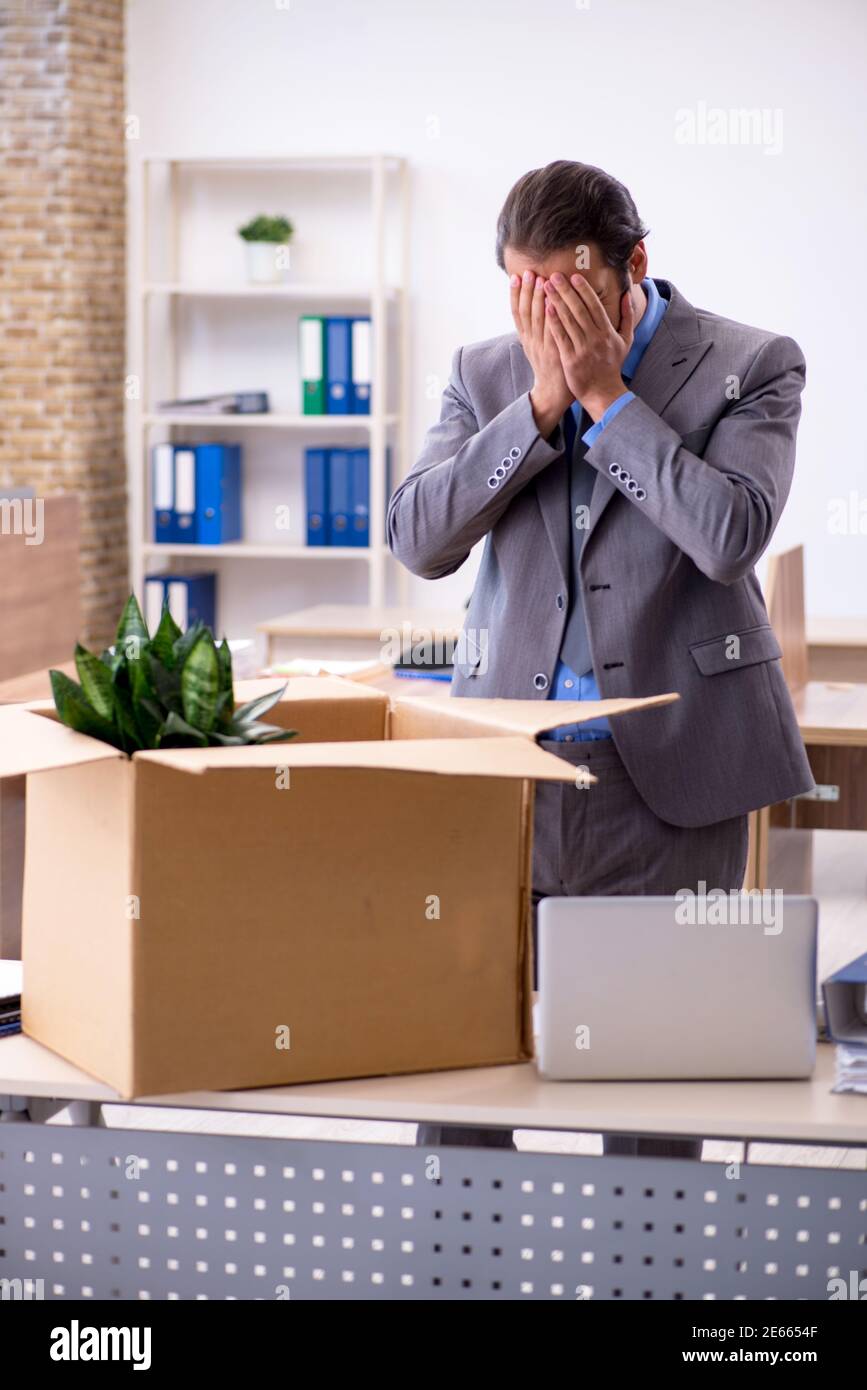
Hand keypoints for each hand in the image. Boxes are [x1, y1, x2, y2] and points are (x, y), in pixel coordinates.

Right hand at [510, 270, 573, 435]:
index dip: (515, 294)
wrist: (553, 394)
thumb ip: (537, 329)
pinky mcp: (554, 352)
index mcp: (526, 339)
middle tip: (527, 271)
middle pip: (525, 312)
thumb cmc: (550, 368)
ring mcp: (542, 347)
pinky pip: (551, 332)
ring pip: (537, 319)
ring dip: (537, 299)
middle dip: (526, 291)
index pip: (517, 313)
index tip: (515, 276)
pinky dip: (550, 318)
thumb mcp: (537, 348)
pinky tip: (551, 303)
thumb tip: (540, 306)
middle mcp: (531, 341)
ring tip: (540, 280)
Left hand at [543, 273, 634, 421]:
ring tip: (545, 287)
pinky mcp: (570, 359)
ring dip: (556, 301)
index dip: (584, 290)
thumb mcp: (626, 341)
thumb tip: (627, 295)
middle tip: (554, 275)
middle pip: (579, 309)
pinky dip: (553, 322)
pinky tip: (546, 309)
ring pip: (568, 320)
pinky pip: (561, 337)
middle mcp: (596, 338)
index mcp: (608, 332)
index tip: (573, 276)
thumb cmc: (613, 366)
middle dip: (566, 291)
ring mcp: (583, 349)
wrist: (603, 393)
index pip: (595, 306)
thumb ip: (627, 317)